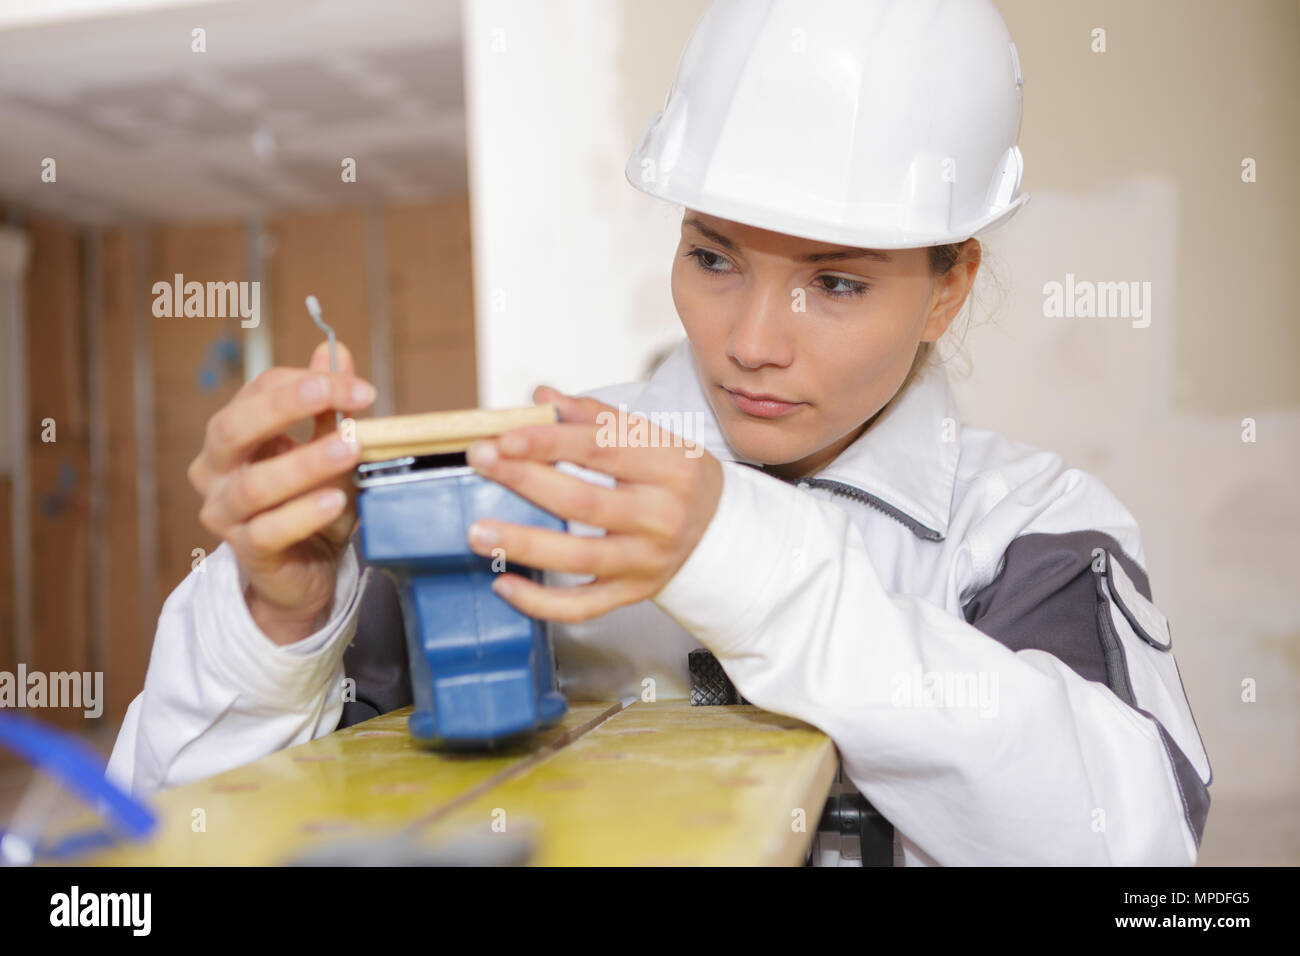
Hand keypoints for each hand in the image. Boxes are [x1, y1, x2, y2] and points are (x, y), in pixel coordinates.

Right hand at [188, 341, 376, 643]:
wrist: (307, 570)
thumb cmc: (313, 501)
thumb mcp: (328, 446)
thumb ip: (329, 404)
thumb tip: (334, 348)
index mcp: (232, 434)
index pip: (259, 391)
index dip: (307, 382)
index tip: (361, 388)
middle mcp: (215, 470)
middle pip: (233, 428)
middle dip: (286, 406)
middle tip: (334, 394)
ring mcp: (225, 513)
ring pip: (255, 484)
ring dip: (305, 462)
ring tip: (349, 448)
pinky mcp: (247, 552)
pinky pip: (270, 531)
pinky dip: (304, 514)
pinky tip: (335, 501)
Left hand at [463, 386, 723, 621]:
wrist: (720, 534)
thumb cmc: (676, 479)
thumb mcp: (655, 439)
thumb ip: (597, 418)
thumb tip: (542, 398)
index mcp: (670, 467)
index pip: (603, 449)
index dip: (551, 442)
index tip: (505, 435)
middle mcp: (662, 516)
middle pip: (585, 501)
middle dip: (525, 481)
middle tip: (479, 461)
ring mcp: (647, 561)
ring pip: (579, 557)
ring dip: (523, 544)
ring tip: (477, 531)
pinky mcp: (632, 594)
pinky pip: (583, 606)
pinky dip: (541, 602)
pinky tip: (505, 585)